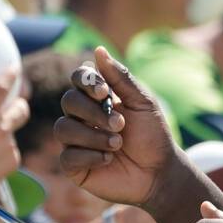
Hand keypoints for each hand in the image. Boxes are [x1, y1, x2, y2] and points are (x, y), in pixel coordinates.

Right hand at [0, 70, 28, 193]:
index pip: (2, 90)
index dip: (10, 77)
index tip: (15, 69)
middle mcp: (1, 130)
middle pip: (22, 110)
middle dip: (20, 105)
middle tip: (13, 106)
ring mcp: (10, 146)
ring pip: (12, 133)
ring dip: (4, 133)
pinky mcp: (14, 161)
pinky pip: (11, 151)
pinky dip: (2, 152)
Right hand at [56, 47, 177, 208]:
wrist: (159, 172)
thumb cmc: (153, 136)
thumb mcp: (142, 102)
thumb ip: (121, 78)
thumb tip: (98, 50)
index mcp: (98, 98)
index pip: (78, 78)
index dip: (86, 81)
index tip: (104, 91)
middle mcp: (82, 117)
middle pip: (68, 101)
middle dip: (94, 112)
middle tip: (121, 125)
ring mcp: (76, 141)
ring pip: (63, 129)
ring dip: (93, 136)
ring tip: (117, 144)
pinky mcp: (74, 166)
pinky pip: (67, 156)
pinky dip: (90, 156)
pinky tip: (108, 160)